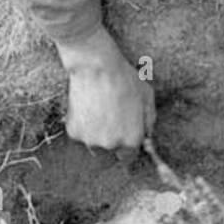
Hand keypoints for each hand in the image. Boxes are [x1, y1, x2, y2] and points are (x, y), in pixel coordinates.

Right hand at [58, 27, 154, 155]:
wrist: (96, 66)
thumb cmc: (125, 79)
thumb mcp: (147, 98)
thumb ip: (149, 121)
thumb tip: (146, 136)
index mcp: (131, 140)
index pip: (129, 157)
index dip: (128, 146)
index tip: (124, 135)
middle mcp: (110, 145)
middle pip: (111, 153)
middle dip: (112, 141)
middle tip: (112, 118)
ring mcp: (90, 140)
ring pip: (94, 145)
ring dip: (97, 134)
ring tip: (100, 110)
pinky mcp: (73, 132)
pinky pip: (81, 134)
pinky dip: (83, 125)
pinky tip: (88, 107)